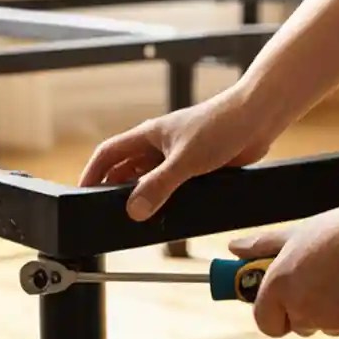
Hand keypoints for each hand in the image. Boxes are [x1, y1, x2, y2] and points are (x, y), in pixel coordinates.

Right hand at [78, 86, 282, 220]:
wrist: (257, 117)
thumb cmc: (220, 125)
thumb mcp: (184, 161)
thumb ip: (158, 186)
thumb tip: (134, 210)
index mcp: (147, 136)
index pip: (107, 154)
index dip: (91, 173)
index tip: (80, 193)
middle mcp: (157, 146)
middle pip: (125, 170)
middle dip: (114, 191)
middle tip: (106, 214)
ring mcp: (175, 157)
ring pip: (148, 180)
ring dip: (141, 197)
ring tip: (133, 221)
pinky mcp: (194, 167)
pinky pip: (171, 187)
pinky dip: (164, 200)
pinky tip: (166, 215)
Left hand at [228, 200, 338, 337]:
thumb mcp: (295, 234)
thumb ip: (261, 246)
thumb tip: (233, 248)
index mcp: (280, 286)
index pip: (265, 322)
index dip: (274, 313)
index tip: (285, 301)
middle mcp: (303, 308)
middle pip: (298, 326)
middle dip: (305, 310)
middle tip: (322, 280)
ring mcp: (334, 320)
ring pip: (329, 326)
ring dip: (334, 311)